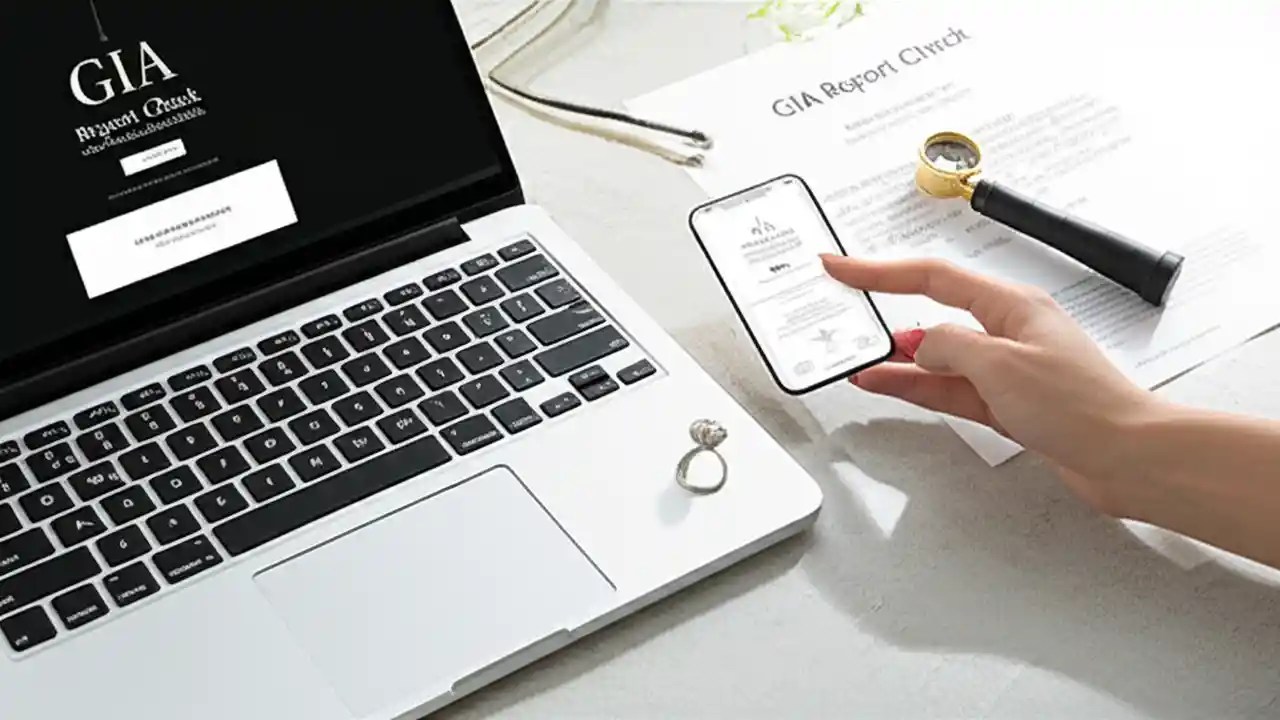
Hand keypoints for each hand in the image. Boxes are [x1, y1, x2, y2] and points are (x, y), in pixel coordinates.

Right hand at [822, 254, 1162, 515]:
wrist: (1126, 457)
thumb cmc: (1082, 404)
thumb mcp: (1000, 365)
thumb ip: (949, 348)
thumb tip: (920, 345)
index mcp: (1011, 305)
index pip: (932, 277)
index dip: (880, 272)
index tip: (842, 268)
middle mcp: (1007, 331)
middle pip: (932, 313)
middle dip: (885, 313)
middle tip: (844, 313)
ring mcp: (1005, 369)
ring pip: (935, 356)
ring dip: (895, 359)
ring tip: (853, 359)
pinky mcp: (1005, 403)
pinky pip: (947, 387)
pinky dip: (916, 385)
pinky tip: (887, 383)